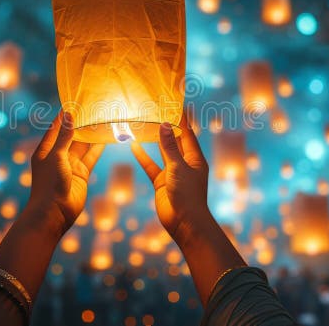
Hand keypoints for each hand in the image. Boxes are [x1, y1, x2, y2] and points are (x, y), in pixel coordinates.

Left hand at [28, 111, 103, 236]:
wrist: (54, 213)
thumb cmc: (49, 184)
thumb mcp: (56, 156)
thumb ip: (65, 137)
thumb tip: (69, 116)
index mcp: (45, 150)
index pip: (56, 128)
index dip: (65, 116)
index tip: (75, 102)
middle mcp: (58, 155)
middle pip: (71, 135)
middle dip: (81, 124)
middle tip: (93, 109)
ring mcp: (70, 165)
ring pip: (83, 145)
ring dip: (92, 135)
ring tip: (102, 120)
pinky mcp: (82, 173)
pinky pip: (91, 157)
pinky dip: (98, 148)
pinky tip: (106, 137)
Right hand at [130, 113, 209, 241]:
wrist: (184, 223)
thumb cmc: (187, 195)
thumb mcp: (178, 167)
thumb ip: (169, 147)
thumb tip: (164, 125)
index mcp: (195, 158)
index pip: (188, 133)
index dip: (182, 118)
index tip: (176, 103)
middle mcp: (185, 163)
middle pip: (176, 140)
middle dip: (168, 126)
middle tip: (158, 109)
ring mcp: (173, 173)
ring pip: (162, 152)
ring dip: (155, 140)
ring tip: (145, 124)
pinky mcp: (161, 182)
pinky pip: (151, 166)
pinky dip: (143, 157)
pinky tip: (134, 146)